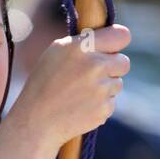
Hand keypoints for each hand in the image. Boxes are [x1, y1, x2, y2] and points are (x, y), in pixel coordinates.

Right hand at [10, 23, 131, 154]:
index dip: (118, 42)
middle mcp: (95, 66)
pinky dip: (100, 106)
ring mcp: (101, 90)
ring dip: (105, 88)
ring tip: (81, 94)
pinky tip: (81, 107)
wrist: (36, 122)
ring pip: (118, 84)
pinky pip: (111, 103)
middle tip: (93, 75)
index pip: (122, 36)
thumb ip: (84, 43)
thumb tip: (107, 39)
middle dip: (113, 68)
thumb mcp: (56, 52)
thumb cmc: (43, 84)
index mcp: (83, 47)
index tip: (112, 49)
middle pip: (124, 62)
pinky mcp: (104, 110)